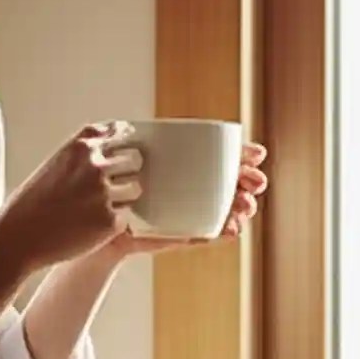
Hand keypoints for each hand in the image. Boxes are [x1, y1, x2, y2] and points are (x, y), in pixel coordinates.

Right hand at [0, 122, 142, 273]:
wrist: (18, 238)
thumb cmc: (32, 202)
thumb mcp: (55, 164)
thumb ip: (83, 154)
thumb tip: (112, 147)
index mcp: (80, 148)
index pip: (118, 131)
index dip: (125, 138)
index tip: (129, 142)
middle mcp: (95, 167)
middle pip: (134, 158)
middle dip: (129, 169)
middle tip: (119, 181)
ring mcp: (103, 194)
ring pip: (135, 188)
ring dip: (125, 196)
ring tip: (103, 206)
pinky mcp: (110, 221)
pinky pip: (126, 215)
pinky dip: (115, 220)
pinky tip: (94, 225)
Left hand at [107, 142, 269, 256]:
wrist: (102, 221)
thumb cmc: (118, 183)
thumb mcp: (135, 160)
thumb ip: (145, 142)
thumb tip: (149, 125)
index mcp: (191, 165)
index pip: (225, 156)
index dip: (245, 155)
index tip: (257, 154)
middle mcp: (197, 188)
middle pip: (234, 182)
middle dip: (251, 182)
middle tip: (256, 183)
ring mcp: (194, 211)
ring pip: (230, 208)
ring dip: (243, 207)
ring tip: (244, 206)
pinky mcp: (186, 233)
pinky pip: (212, 232)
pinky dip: (225, 231)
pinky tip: (233, 229)